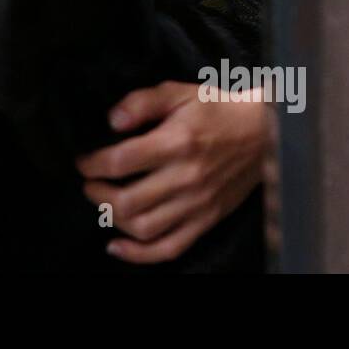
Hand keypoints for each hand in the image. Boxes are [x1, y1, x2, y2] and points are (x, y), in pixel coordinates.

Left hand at [76, 80, 268, 263]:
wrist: (265, 133)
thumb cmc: (217, 110)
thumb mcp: (178, 92)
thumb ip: (141, 102)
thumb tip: (112, 120)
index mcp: (177, 143)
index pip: (121, 161)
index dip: (92, 164)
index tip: (83, 162)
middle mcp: (186, 178)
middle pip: (127, 201)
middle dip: (97, 194)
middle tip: (89, 183)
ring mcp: (197, 204)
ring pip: (144, 228)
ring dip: (113, 219)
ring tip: (103, 203)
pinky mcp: (206, 220)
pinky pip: (169, 248)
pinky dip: (139, 255)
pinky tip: (116, 246)